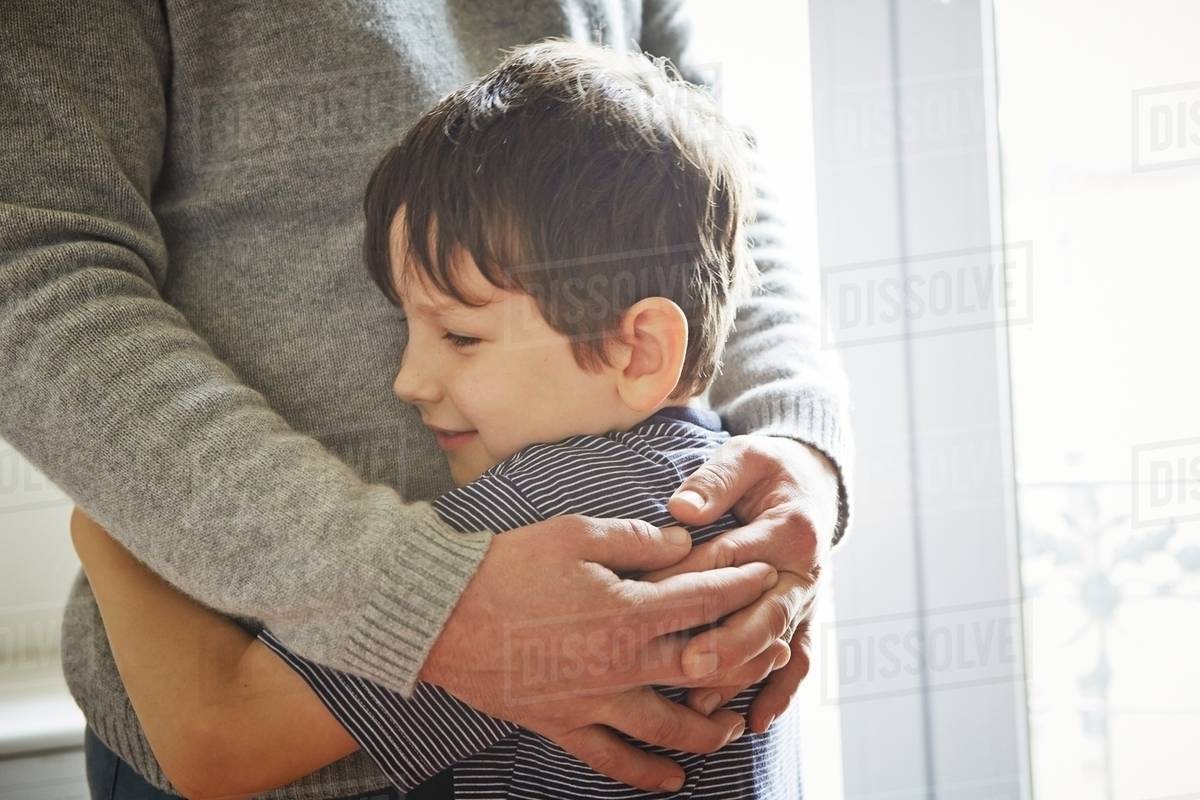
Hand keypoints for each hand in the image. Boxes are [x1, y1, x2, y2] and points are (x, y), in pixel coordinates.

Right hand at [419, 514, 779, 792]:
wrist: (441, 613)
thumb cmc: (507, 564)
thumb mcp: (576, 533)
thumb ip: (637, 540)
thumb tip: (682, 544)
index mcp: (629, 611)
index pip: (705, 600)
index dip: (741, 585)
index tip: (766, 576)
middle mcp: (622, 664)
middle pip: (705, 669)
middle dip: (746, 658)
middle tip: (772, 651)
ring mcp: (594, 702)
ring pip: (670, 727)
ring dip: (709, 729)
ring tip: (731, 728)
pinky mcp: (563, 724)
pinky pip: (613, 760)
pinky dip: (647, 774)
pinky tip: (672, 781)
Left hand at [643, 435, 838, 732]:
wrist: (814, 485)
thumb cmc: (767, 469)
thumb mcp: (744, 457)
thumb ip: (713, 482)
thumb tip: (681, 510)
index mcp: (788, 530)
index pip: (730, 560)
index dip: (687, 580)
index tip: (645, 597)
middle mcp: (804, 571)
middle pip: (763, 614)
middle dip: (726, 643)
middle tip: (686, 665)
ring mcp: (807, 601)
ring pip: (776, 646)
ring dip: (742, 676)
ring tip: (702, 703)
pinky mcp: (804, 618)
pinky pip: (798, 661)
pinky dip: (781, 691)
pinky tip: (756, 720)